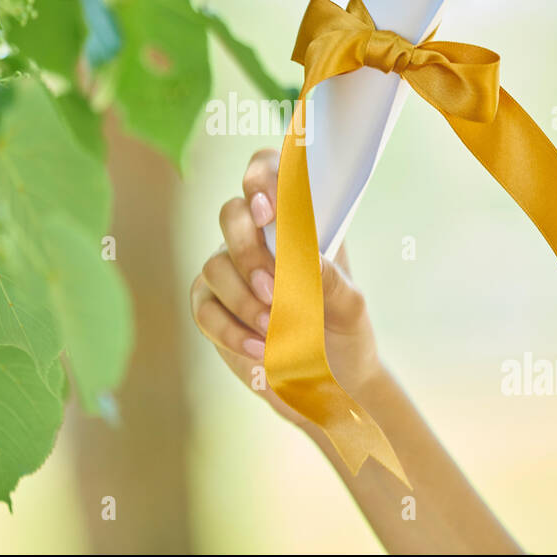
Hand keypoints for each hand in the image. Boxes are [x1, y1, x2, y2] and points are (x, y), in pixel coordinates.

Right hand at [189, 148, 382, 429]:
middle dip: (248, 250)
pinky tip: (259, 350)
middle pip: (231, 215)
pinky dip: (230, 329)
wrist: (333, 383)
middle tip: (274, 289)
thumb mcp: (351, 308)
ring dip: (243, 298)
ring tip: (274, 328)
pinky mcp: (212, 308)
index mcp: (296, 222)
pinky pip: (204, 308)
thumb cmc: (346, 333)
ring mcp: (231, 272)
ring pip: (214, 265)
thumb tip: (304, 257)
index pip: (268, 172)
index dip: (262, 178)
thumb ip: (331, 281)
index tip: (269, 209)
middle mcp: (258, 239)